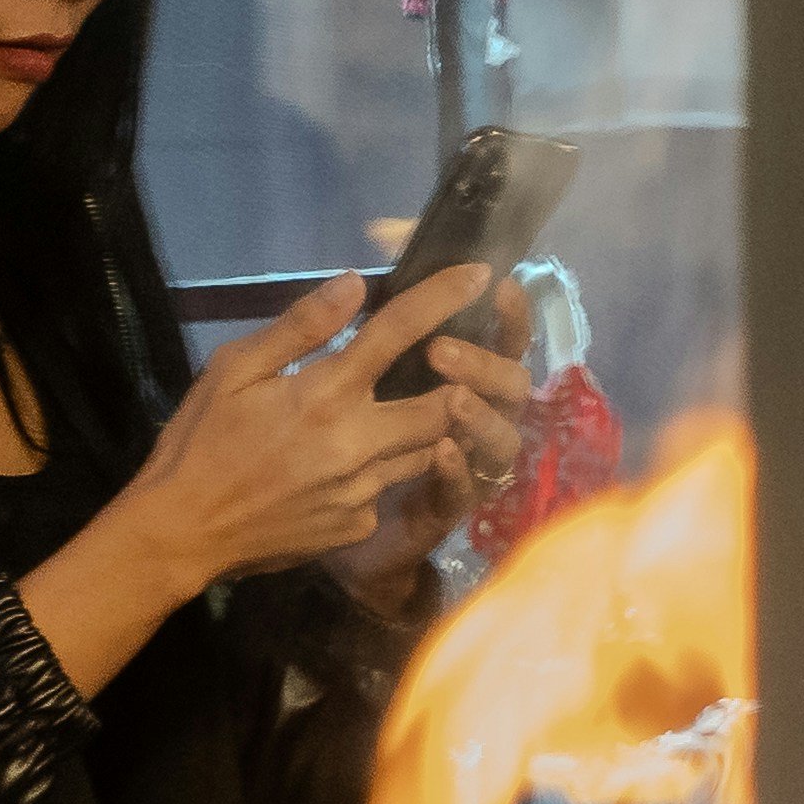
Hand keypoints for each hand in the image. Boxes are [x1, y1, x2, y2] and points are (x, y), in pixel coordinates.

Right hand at [117, 269, 513, 596]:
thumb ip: (299, 328)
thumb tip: (354, 284)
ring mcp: (366, 490)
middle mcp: (359, 442)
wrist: (182, 533)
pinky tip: (349, 467)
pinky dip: (384, 471)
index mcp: (327, 393)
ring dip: (427, 429)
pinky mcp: (361, 525)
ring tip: (403, 412)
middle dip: (460, 385)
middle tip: (454, 367)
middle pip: (445, 406)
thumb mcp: (232, 370)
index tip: (480, 273)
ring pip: (428, 451)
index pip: (400, 332)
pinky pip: (390, 488)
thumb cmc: (200, 442)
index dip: (445, 297)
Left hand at [321, 298, 537, 611]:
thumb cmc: (301, 440)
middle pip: (508, 385)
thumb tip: (353, 281)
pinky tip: (443, 451)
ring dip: (482, 415)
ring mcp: (461, 464)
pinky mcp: (444, 506)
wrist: (294, 523)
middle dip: (487, 364)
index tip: (494, 282)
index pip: (491, 341)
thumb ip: (323, 331)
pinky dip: (459, 468)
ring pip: (501, 437)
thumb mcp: (303, 376)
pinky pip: (466, 488)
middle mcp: (465, 417)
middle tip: (441, 351)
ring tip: (453, 398)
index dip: (503, 314)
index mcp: (442, 378)